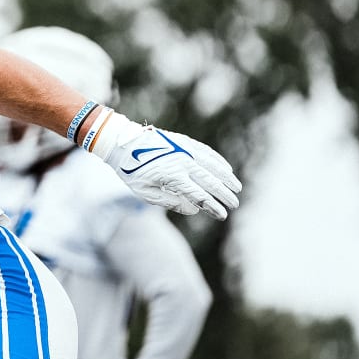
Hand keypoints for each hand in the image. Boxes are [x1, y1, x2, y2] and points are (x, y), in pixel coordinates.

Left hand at [91, 113, 240, 220]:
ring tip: (236, 188)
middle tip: (234, 205)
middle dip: (224, 194)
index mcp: (173, 177)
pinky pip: (207, 152)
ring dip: (226, 177)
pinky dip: (219, 161)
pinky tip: (226, 169)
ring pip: (213, 165)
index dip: (213, 207)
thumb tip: (193, 209)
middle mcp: (183, 162)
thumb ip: (169, 202)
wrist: (122, 143)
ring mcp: (185, 150)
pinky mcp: (184, 142)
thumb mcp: (144, 192)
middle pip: (210, 181)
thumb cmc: (131, 171)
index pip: (199, 196)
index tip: (222, 215)